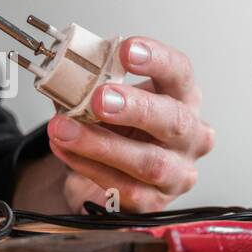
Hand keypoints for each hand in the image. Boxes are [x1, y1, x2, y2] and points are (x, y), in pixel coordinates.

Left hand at [17, 37, 213, 212]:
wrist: (110, 177)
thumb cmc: (119, 130)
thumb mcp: (111, 100)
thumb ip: (91, 86)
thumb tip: (61, 75)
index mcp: (182, 99)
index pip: (180, 73)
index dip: (156, 59)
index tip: (127, 49)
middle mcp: (190, 136)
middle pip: (173, 120)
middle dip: (135, 108)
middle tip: (100, 99)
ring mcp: (177, 173)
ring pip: (148, 162)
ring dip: (101, 144)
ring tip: (65, 129)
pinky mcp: (154, 202)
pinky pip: (123, 187)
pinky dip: (89, 167)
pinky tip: (66, 151)